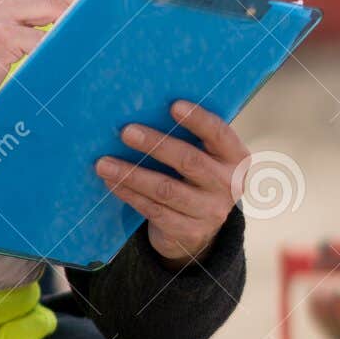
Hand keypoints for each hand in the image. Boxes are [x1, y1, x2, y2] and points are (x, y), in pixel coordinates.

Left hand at [95, 99, 249, 269]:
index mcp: (235, 159)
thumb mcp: (204, 159)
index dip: (198, 120)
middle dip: (155, 144)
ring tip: (104, 163)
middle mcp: (228, 185)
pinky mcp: (189, 232)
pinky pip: (153, 209)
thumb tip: (145, 108)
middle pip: (189, 161)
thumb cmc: (194, 180)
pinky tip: (111, 182)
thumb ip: (188, 138)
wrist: (200, 232)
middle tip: (126, 132)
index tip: (173, 105)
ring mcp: (210, 212)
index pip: (219, 135)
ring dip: (131, 174)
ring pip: (166, 189)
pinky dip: (129, 194)